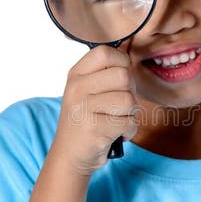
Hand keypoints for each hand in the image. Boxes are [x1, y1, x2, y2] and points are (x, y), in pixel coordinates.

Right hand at [50, 43, 138, 175]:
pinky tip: (115, 134)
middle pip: (124, 76)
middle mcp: (76, 88)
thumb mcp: (87, 90)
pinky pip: (129, 122)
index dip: (121, 62)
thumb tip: (129, 46)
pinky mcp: (94, 128)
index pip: (105, 52)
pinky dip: (128, 131)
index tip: (119, 79)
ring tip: (115, 121)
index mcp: (76, 74)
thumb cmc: (86, 120)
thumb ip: (105, 71)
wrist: (70, 155)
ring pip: (129, 101)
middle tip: (118, 106)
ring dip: (130, 115)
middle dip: (130, 93)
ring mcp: (83, 108)